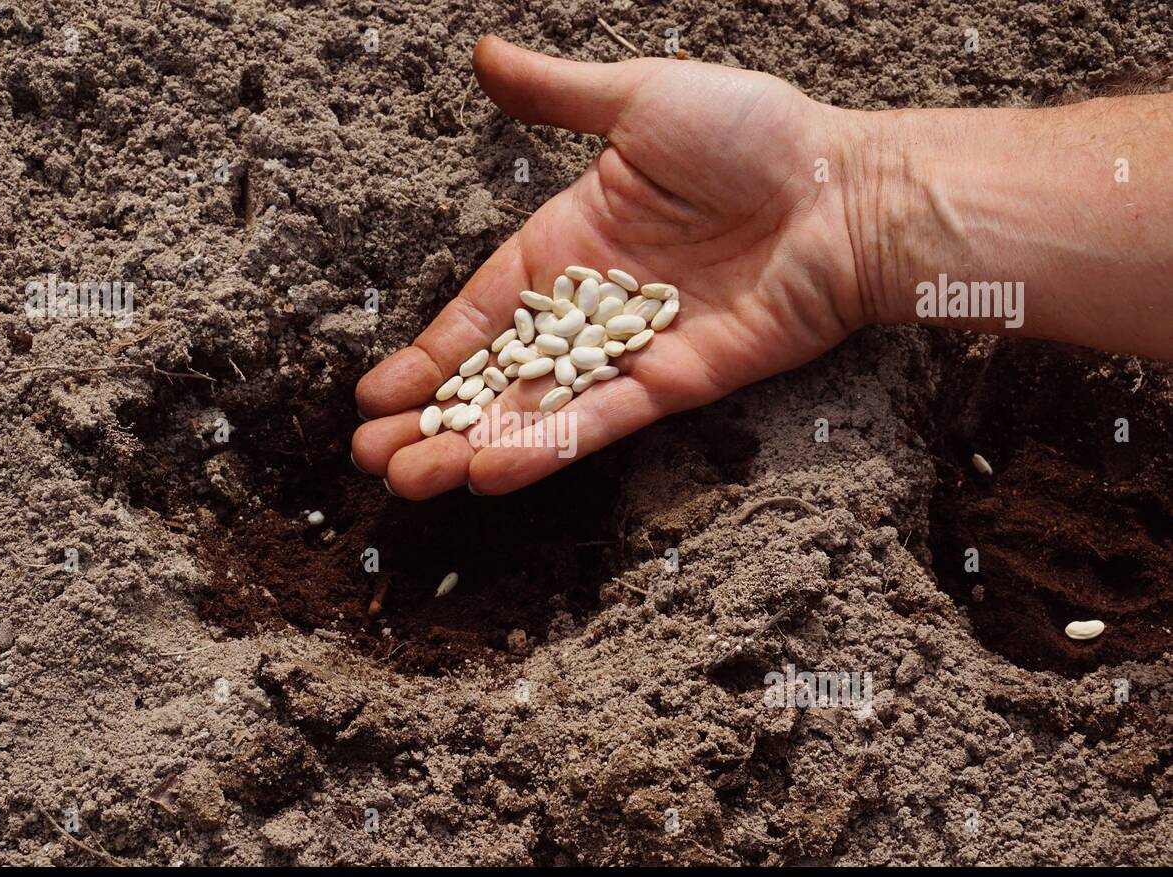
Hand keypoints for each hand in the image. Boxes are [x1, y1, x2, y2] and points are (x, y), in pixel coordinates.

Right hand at [352, 35, 869, 497]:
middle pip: (496, 375)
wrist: (846, 188)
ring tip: (409, 480)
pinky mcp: (674, 386)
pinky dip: (546, 446)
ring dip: (470, 446)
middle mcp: (589, 310)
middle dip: (432, 418)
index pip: (478, 312)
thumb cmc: (755, 136)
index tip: (372, 395)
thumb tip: (483, 54)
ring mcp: (630, 353)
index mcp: (565, 246)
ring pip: (536, 409)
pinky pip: (598, 422)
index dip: (427, 355)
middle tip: (372, 460)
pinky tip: (490, 470)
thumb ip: (558, 95)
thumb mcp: (640, 100)